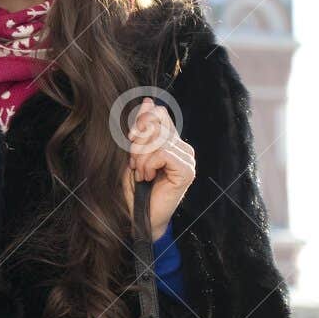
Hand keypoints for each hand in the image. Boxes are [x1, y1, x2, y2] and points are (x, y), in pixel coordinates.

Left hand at [122, 97, 195, 239]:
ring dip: (141, 158)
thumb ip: (141, 128)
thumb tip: (148, 100)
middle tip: (134, 165)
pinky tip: (148, 178)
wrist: (138, 217)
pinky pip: (163, 153)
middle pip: (156, 125)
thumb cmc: (134, 188)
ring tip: (141, 174)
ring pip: (158, 140)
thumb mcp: (133, 153)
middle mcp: (182, 147)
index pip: (158, 113)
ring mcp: (187, 158)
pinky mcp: (187, 170)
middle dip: (137, 145)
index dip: (141, 121)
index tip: (130, 138)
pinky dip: (149, 165)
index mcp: (170, 140)